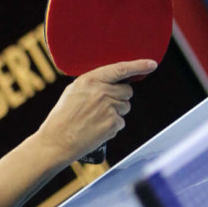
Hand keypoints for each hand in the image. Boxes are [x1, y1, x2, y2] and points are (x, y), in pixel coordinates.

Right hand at [38, 59, 156, 165]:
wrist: (56, 142)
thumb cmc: (61, 118)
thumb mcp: (72, 93)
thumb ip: (92, 84)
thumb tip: (111, 83)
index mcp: (90, 80)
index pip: (120, 69)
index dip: (138, 66)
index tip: (151, 64)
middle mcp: (101, 92)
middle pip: (127, 91)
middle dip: (120, 98)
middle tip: (103, 107)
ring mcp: (108, 108)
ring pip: (125, 107)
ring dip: (116, 113)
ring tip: (97, 120)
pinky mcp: (112, 124)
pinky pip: (121, 123)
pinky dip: (112, 127)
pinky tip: (97, 130)